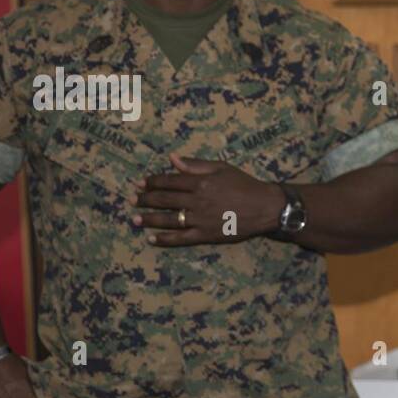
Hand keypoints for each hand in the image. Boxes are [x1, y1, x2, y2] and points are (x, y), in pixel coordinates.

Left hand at [129, 152, 286, 245]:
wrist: (265, 207)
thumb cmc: (245, 184)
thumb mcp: (221, 168)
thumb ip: (196, 164)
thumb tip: (172, 159)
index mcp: (200, 182)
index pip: (169, 181)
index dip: (152, 182)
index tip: (140, 183)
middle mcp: (197, 200)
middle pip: (165, 199)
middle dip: (146, 199)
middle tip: (132, 200)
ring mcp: (200, 219)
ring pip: (169, 219)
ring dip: (149, 219)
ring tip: (135, 219)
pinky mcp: (206, 235)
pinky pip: (181, 238)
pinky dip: (165, 239)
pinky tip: (152, 238)